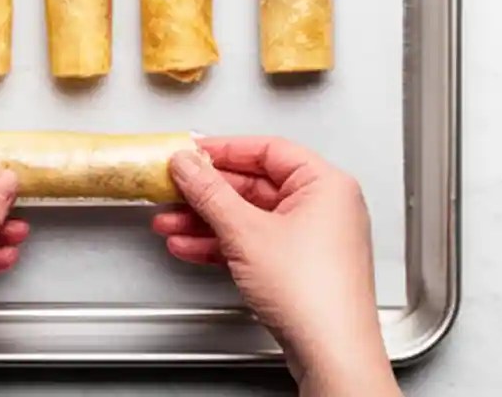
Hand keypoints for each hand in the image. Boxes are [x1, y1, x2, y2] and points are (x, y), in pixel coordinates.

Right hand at [153, 137, 399, 395]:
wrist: (330, 352)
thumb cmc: (314, 294)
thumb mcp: (246, 232)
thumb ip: (210, 193)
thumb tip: (188, 164)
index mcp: (325, 184)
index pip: (268, 149)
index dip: (224, 149)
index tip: (192, 152)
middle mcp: (324, 207)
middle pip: (254, 184)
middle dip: (207, 192)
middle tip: (174, 187)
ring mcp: (311, 238)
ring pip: (248, 216)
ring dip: (206, 220)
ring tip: (171, 221)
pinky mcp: (298, 266)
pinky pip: (253, 242)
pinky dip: (221, 243)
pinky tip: (190, 246)